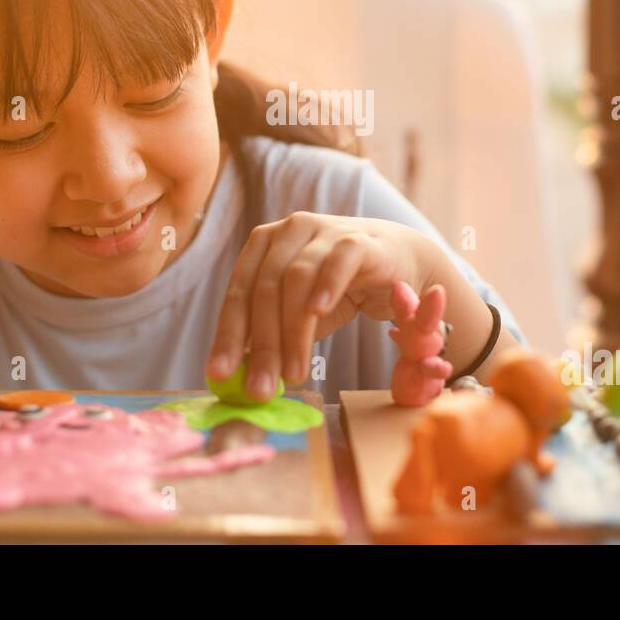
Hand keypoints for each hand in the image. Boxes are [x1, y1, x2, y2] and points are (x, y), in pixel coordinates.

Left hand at [206, 211, 433, 399]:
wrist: (400, 262)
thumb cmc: (341, 288)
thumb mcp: (299, 314)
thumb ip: (270, 335)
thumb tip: (234, 377)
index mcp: (265, 244)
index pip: (239, 291)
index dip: (227, 334)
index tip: (219, 375)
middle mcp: (290, 231)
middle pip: (265, 288)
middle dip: (261, 344)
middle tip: (260, 389)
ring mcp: (325, 230)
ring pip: (298, 279)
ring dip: (292, 332)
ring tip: (294, 374)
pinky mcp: (361, 240)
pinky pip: (339, 260)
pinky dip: (327, 285)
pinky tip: (319, 312)